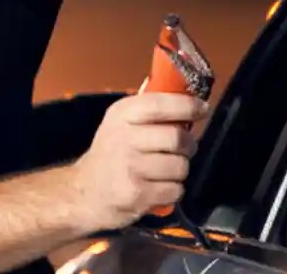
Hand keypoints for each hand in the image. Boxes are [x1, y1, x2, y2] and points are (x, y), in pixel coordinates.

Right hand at [67, 92, 206, 231]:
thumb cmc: (110, 155)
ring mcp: (129, 167)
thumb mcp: (119, 123)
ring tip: (165, 171)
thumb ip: (148, 109)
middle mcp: (123, 138)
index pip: (160, 104)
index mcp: (121, 115)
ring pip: (180, 166)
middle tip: (184, 149)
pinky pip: (175, 190)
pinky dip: (173, 191)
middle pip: (177, 137)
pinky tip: (158, 188)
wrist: (83, 193)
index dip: (187, 105)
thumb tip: (184, 93)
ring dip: (180, 170)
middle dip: (188, 145)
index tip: (202, 109)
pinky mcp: (136, 194)